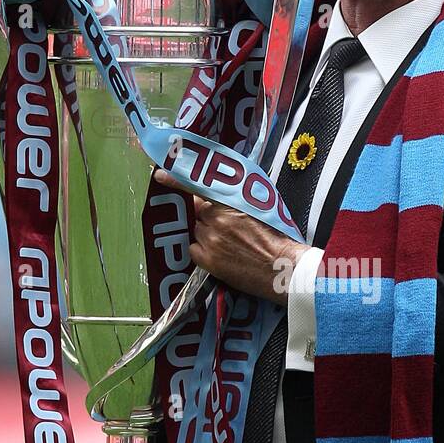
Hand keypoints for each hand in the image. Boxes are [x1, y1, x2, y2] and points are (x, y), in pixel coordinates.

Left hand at [155, 171, 307, 304]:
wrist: (283, 267)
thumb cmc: (277, 237)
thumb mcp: (260, 207)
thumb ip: (236, 198)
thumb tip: (219, 195)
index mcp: (231, 202)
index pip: (198, 187)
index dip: (177, 180)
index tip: (160, 175)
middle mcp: (217, 220)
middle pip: (199, 212)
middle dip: (208, 216)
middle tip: (228, 227)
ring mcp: (211, 240)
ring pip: (197, 230)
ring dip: (207, 234)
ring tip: (229, 244)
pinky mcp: (209, 260)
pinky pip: (195, 249)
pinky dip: (204, 251)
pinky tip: (222, 255)